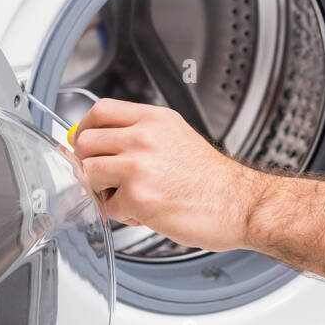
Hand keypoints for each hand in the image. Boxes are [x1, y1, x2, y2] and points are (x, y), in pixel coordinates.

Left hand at [69, 100, 267, 251]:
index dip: (85, 128)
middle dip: (89, 162)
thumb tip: (101, 142)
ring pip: (88, 171)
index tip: (85, 142)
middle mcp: (144, 137)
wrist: (239, 204)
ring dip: (101, 189)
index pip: (100, 110)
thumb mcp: (177, 137)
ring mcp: (139, 166)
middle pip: (85, 140)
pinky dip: (122, 214)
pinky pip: (107, 205)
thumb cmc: (213, 179)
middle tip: (105, 176)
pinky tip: (146, 211)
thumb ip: (141, 134)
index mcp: (155, 119)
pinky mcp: (138, 196)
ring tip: (127, 195)